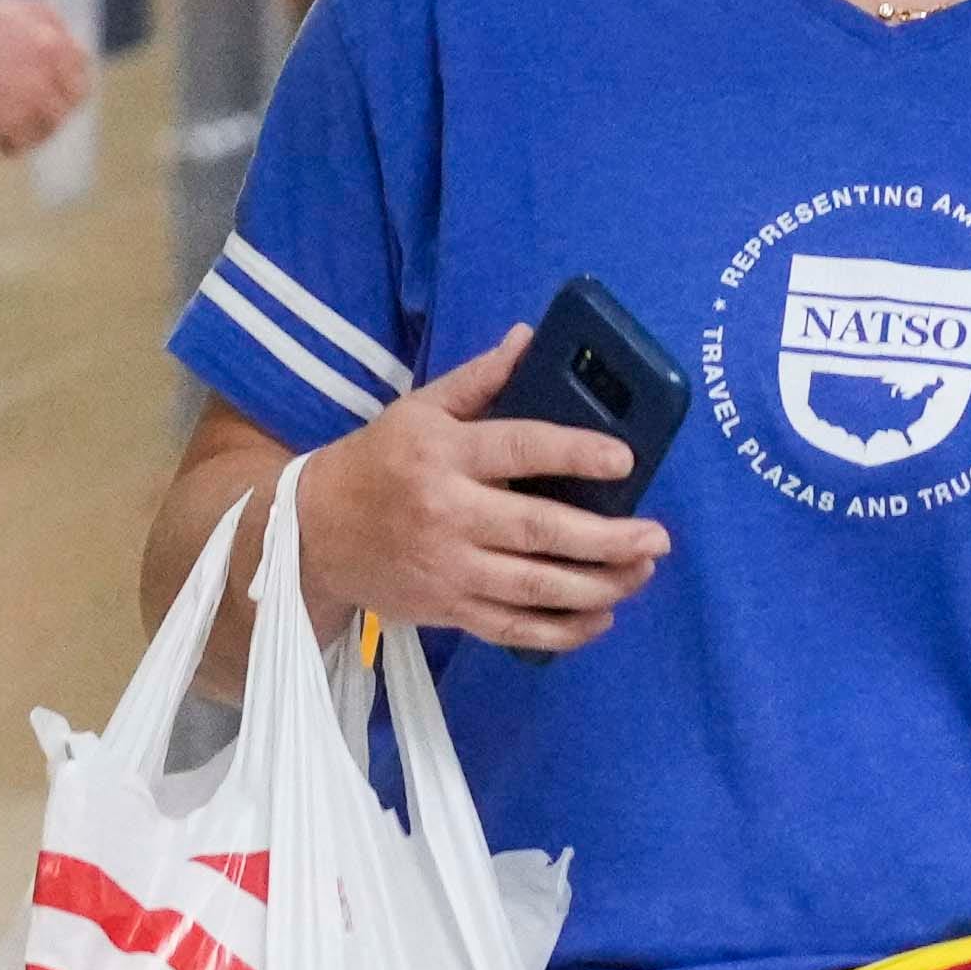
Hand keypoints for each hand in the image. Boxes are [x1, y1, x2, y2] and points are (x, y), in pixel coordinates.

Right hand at [292, 343, 671, 652]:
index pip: (518, 449)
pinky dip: (562, 631)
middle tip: (657, 537)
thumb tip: (530, 338)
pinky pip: (514, 629)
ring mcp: (449, 568)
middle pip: (538, 531)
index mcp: (443, 454)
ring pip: (535, 588)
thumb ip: (479, 379)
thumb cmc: (378, 462)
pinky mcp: (448, 610)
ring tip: (641, 573)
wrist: (313, 533)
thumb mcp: (418, 409)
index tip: (624, 460)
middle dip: (606, 539)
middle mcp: (448, 513)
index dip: (574, 454)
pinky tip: (600, 617)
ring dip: (598, 586)